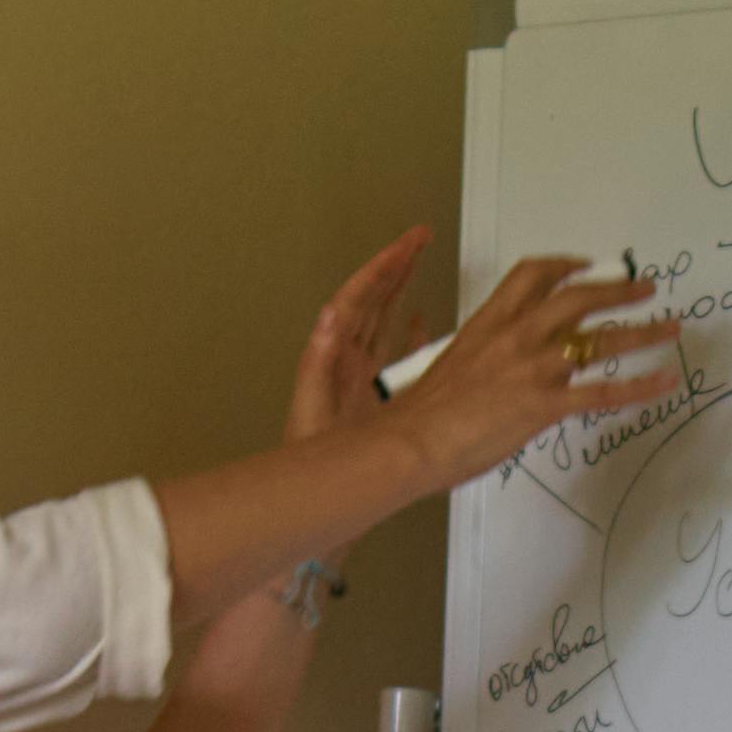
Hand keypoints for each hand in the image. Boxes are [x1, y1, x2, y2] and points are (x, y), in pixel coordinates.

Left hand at [281, 229, 427, 447]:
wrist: (318, 493)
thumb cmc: (312, 456)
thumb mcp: (311, 408)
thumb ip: (318, 361)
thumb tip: (329, 316)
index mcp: (335, 355)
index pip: (360, 298)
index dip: (384, 267)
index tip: (408, 244)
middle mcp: (347, 358)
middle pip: (374, 299)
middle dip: (396, 265)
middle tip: (419, 238)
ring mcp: (360, 374)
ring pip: (384, 318)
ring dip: (401, 288)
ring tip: (418, 261)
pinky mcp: (374, 394)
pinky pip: (394, 352)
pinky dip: (408, 331)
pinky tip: (420, 319)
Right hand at [397, 245, 681, 485]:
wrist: (411, 439)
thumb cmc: (423, 411)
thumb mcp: (453, 364)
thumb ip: (484, 356)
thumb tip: (496, 366)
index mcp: (490, 321)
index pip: (533, 274)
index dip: (565, 266)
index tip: (586, 266)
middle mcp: (517, 335)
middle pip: (578, 297)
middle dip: (618, 289)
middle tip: (646, 287)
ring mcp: (533, 368)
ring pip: (599, 341)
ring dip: (642, 332)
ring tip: (671, 328)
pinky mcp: (545, 404)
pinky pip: (604, 392)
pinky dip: (640, 387)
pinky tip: (665, 382)